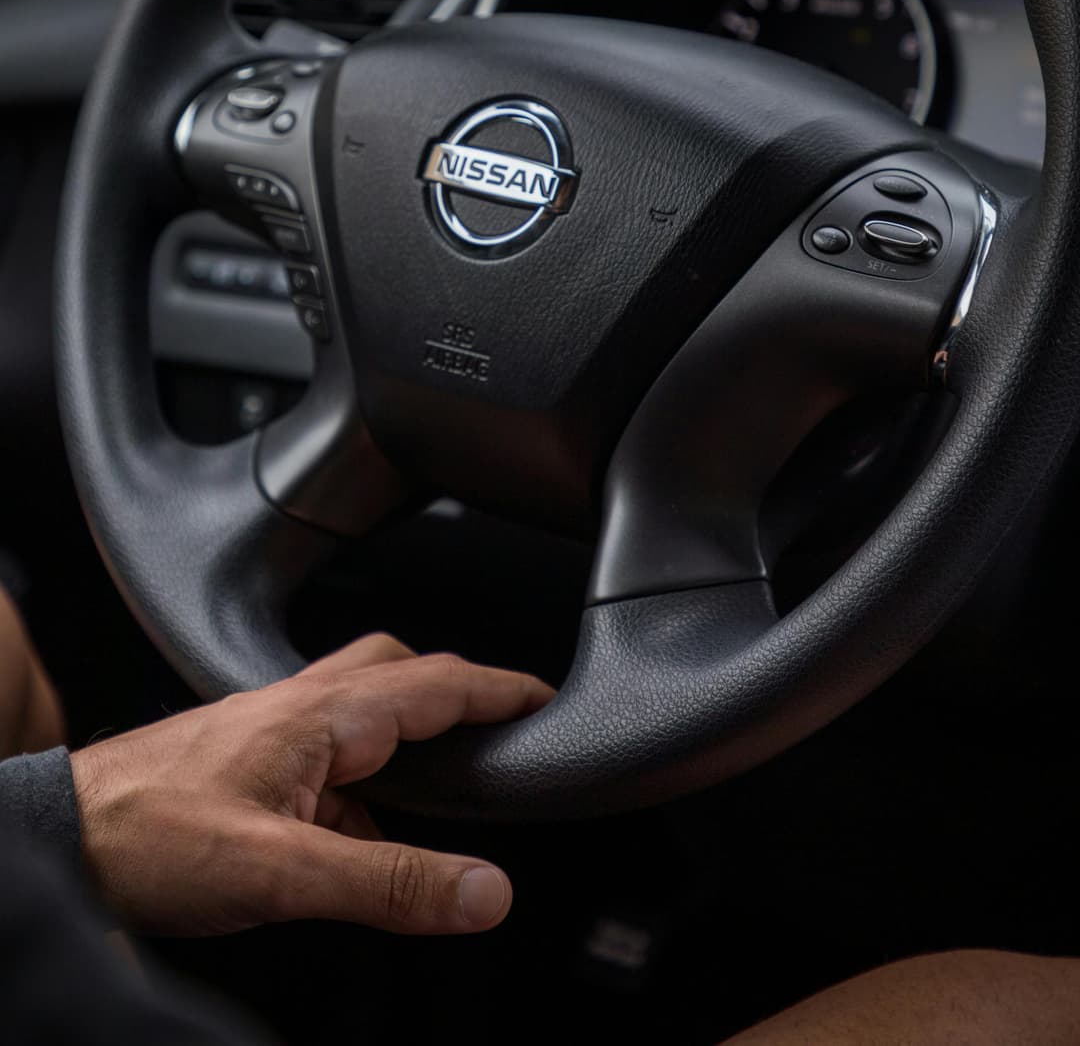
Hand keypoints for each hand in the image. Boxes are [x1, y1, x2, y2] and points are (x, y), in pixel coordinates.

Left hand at [70, 635, 551, 936]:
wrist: (62, 838)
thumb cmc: (149, 835)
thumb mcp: (282, 871)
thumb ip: (390, 881)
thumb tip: (484, 891)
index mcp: (322, 713)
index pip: (437, 681)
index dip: (502, 688)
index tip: (549, 696)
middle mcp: (300, 707)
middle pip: (402, 673)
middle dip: (461, 690)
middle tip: (507, 723)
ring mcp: (272, 730)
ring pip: (365, 709)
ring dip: (412, 732)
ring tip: (447, 781)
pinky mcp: (249, 760)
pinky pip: (331, 751)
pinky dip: (368, 777)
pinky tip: (362, 827)